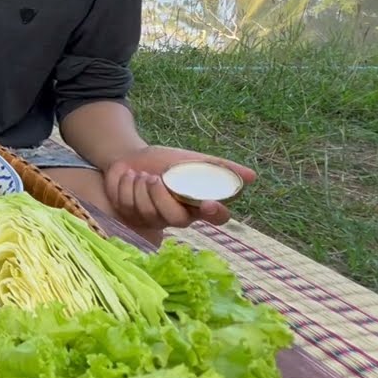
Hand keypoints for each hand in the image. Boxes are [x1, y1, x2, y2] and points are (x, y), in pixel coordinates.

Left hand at [104, 146, 256, 231]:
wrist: (128, 156)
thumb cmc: (164, 161)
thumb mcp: (191, 160)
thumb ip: (220, 167)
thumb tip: (253, 176)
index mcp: (197, 205)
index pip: (217, 218)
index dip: (215, 213)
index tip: (208, 203)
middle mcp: (178, 217)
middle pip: (175, 219)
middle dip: (162, 196)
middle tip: (154, 178)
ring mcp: (154, 220)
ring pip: (148, 211)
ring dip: (140, 187)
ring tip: (140, 174)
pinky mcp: (131, 218)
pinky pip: (127, 206)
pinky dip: (124, 185)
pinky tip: (127, 177)